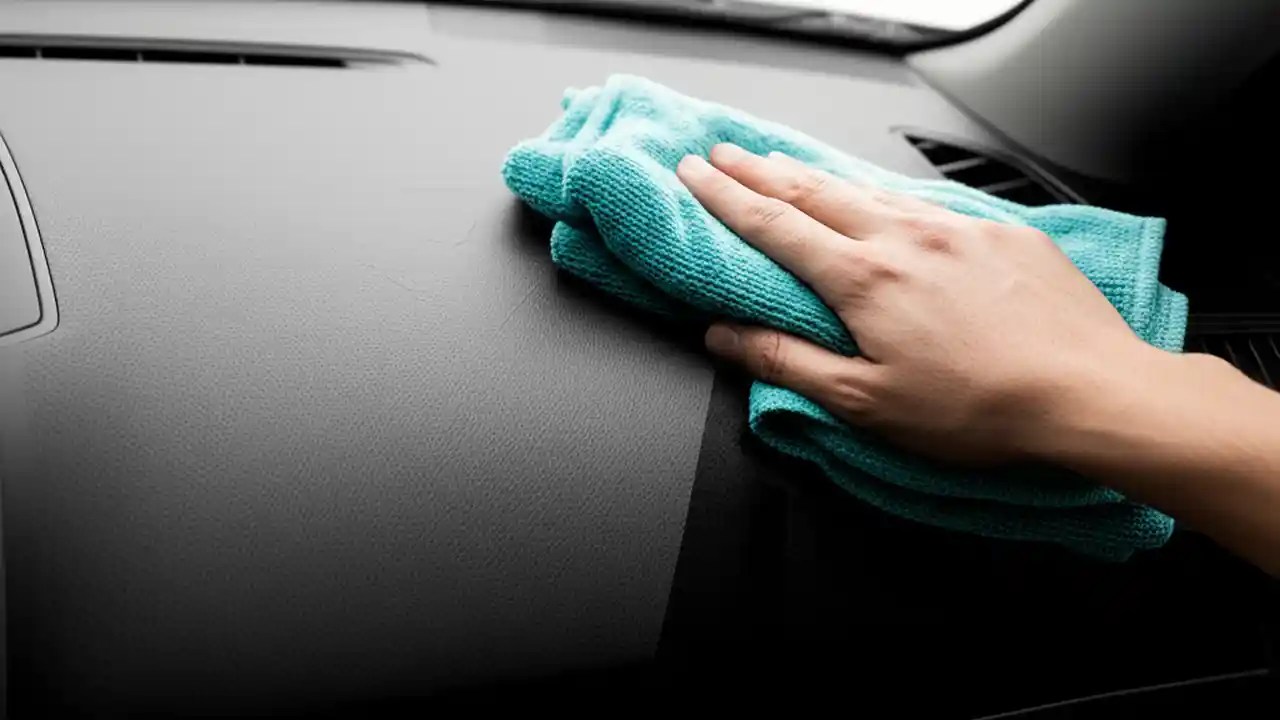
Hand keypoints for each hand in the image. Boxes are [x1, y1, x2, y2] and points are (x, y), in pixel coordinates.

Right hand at [677, 143, 1172, 463]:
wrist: (1088, 391)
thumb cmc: (980, 409)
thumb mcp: (866, 403)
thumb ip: (787, 362)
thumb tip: (724, 335)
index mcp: (864, 278)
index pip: (775, 225)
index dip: (726, 197)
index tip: (695, 173)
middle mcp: (906, 238)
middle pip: (815, 190)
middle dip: (760, 170)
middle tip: (724, 153)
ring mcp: (957, 227)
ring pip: (869, 187)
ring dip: (818, 175)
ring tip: (786, 166)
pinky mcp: (1000, 232)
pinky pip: (927, 201)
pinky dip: (886, 193)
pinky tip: (882, 199)